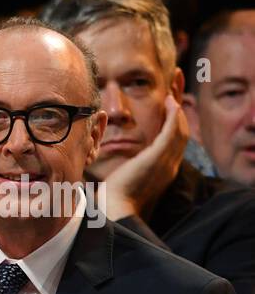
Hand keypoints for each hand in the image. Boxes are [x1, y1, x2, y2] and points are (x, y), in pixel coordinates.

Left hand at [102, 96, 188, 220]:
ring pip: (179, 127)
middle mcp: (170, 164)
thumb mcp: (124, 176)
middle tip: (177, 82)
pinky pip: (172, 133)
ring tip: (174, 86)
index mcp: (162, 168)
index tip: (169, 100)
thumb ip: (127, 166)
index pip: (173, 137)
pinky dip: (173, 117)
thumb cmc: (113, 196)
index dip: (173, 117)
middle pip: (181, 128)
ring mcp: (167, 162)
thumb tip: (115, 158)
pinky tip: (170, 102)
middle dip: (179, 104)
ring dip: (178, 105)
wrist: (114, 210)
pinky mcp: (158, 159)